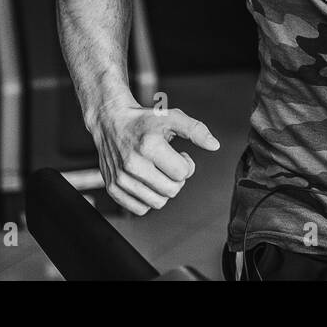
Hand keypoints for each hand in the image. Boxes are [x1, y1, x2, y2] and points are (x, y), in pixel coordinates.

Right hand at [90, 99, 219, 214]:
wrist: (111, 122)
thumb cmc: (144, 120)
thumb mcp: (172, 117)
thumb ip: (196, 130)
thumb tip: (215, 146)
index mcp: (149, 145)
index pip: (183, 173)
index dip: (187, 165)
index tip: (179, 155)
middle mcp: (132, 164)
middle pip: (172, 190)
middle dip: (177, 178)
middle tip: (169, 164)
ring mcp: (120, 178)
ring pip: (158, 203)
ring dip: (163, 189)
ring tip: (157, 172)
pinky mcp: (112, 188)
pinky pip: (140, 209)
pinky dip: (147, 199)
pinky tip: (146, 182)